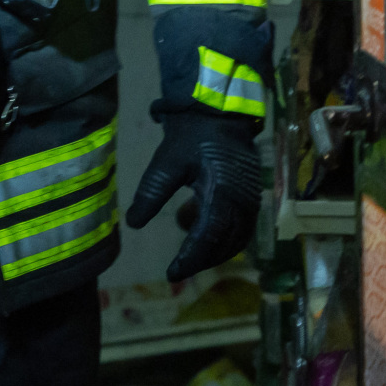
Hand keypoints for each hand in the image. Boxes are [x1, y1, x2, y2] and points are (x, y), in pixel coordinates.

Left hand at [124, 110, 263, 281]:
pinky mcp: (252, 197)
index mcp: (222, 192)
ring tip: (190, 258)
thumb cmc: (192, 136)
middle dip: (201, 260)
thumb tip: (133, 223)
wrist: (221, 112)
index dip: (190, 258)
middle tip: (178, 269)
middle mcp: (242, 201)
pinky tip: (206, 240)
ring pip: (237, 240)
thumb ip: (151, 193)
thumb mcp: (166, 162)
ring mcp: (251, 199)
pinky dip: (226, 241)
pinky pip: (243, 229)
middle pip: (225, 244)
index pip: (208, 236)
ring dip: (215, 253)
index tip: (172, 273)